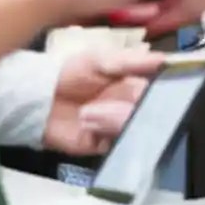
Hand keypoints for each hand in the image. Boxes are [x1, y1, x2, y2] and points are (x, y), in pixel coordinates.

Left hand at [44, 49, 164, 155]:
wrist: (36, 98)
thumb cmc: (69, 73)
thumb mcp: (99, 60)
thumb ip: (131, 62)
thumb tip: (164, 59)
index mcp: (137, 85)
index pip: (162, 90)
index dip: (168, 90)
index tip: (165, 89)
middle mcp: (133, 107)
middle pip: (153, 113)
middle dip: (140, 108)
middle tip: (127, 103)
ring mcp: (120, 127)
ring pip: (136, 129)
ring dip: (115, 119)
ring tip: (88, 113)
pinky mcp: (103, 145)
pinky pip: (117, 145)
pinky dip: (105, 135)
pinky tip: (89, 125)